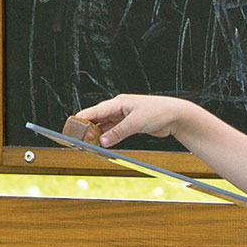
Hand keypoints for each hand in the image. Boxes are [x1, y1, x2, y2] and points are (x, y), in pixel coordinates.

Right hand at [69, 94, 193, 145]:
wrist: (175, 115)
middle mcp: (119, 108)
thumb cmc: (158, 112)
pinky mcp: (129, 123)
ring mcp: (124, 116)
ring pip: (105, 125)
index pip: (94, 111)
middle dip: (88, 129)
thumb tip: (102, 141)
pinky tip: (103, 143)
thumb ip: (118, 132)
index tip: (71, 128)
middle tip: (79, 141)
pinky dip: (108, 136)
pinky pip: (114, 130)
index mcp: (118, 102)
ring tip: (89, 144)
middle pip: (97, 118)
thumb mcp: (135, 123)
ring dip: (98, 134)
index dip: (81, 119)